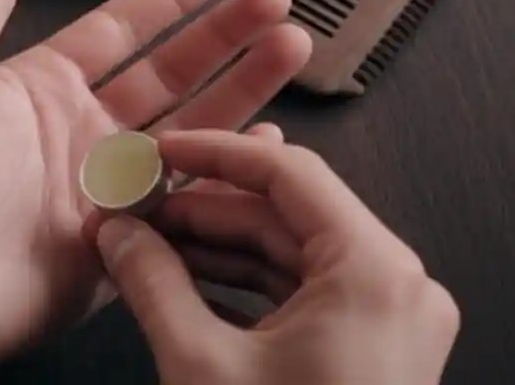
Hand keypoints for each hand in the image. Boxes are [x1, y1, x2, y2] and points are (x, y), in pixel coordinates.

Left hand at [0, 0, 310, 378]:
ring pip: (193, 129)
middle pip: (174, 73)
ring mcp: (107, 188)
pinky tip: (269, 142)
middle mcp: (83, 132)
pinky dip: (229, 173)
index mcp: (43, 86)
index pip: (124, 28)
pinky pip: (187, 203)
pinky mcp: (124, 244)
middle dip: (228, 35)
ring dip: (244, 89)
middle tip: (279, 1)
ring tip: (293, 48)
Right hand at [94, 128, 459, 384]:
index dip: (213, 154)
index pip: (288, 175)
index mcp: (375, 272)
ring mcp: (392, 322)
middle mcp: (398, 286)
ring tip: (145, 244)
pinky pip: (303, 297)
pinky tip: (182, 283)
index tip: (158, 150)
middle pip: (289, 216)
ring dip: (217, 249)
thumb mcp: (201, 365)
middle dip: (203, 212)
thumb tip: (116, 233)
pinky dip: (244, 288)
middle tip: (135, 207)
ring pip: (292, 258)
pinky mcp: (374, 353)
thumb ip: (153, 283)